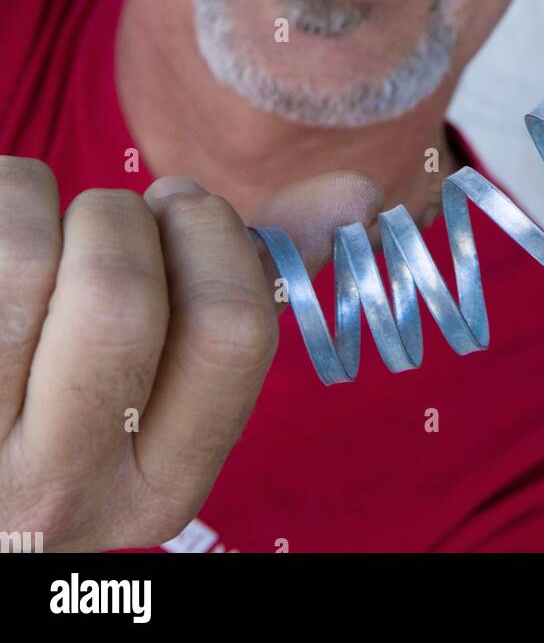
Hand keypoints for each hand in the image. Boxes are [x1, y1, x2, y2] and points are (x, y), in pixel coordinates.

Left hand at [0, 156, 381, 551]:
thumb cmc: (79, 402)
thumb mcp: (172, 384)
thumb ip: (261, 283)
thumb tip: (362, 197)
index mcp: (163, 484)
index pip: (231, 328)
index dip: (212, 234)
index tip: (182, 217)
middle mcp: (62, 491)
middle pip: (119, 293)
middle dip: (121, 215)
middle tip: (109, 223)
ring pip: (23, 257)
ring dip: (44, 204)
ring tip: (42, 239)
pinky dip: (2, 198)